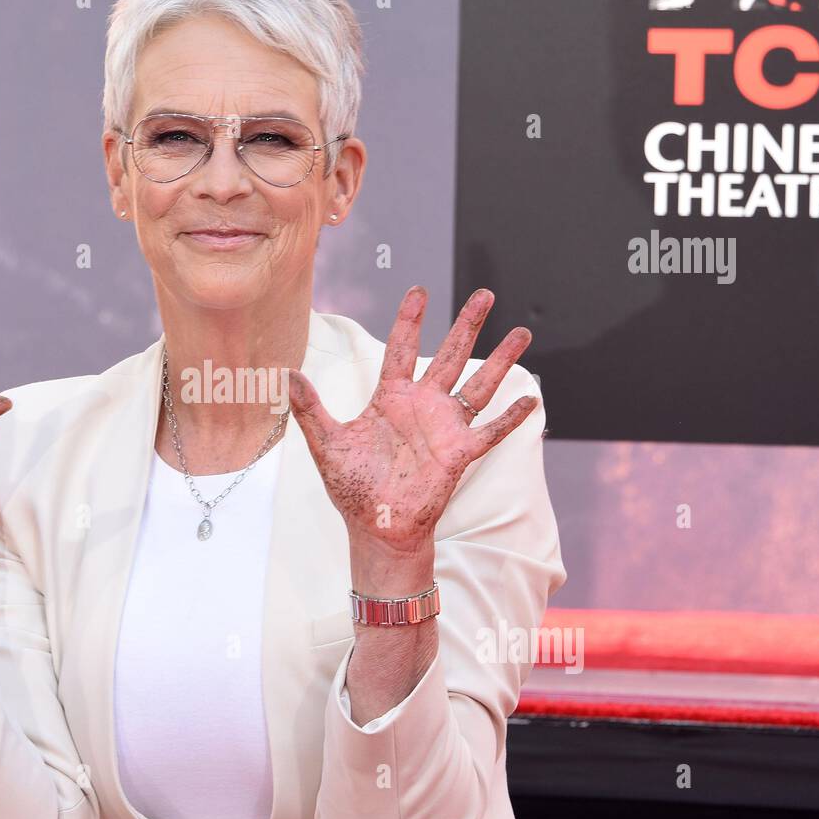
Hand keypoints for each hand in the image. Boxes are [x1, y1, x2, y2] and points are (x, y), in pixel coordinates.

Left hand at [286, 285, 537, 552]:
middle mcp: (422, 406)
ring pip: (479, 384)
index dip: (410, 319)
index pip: (402, 348)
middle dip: (467, 324)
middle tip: (485, 294)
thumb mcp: (325, 444)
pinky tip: (530, 398)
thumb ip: (310, 409)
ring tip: (521, 334)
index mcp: (391, 398)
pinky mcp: (459, 454)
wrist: (375, 528)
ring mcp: (444, 428)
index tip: (418, 290)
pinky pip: (490, 432)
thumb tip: (288, 376)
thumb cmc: (352, 488)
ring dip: (500, 360)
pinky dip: (510, 417)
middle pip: (450, 355)